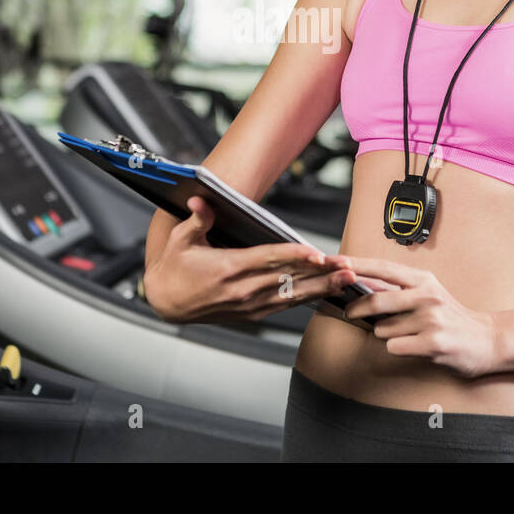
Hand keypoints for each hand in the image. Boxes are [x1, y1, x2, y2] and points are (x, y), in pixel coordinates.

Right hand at [144, 197, 358, 323]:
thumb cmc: (173, 267)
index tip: (316, 254)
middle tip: (348, 266)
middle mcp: (242, 290)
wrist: (165, 302)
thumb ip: (197, 220)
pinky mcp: (252, 313)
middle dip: (321, 273)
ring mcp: (249, 304)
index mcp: (227, 268)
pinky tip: (328, 291)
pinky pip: (285, 305)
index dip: (294, 256)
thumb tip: (201, 200)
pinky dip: (308, 297)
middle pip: (288, 279)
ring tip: (348, 280)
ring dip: (322, 288)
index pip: (267, 260)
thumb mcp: (179, 239)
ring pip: (292, 295)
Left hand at [340, 256, 498, 379]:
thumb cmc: (450, 316)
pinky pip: (395, 347)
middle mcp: (427, 295)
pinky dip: (398, 349)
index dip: (354, 265)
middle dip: (357, 308)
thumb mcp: (427, 293)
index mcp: (423, 280)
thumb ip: (397, 289)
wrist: (486, 340)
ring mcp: (431, 319)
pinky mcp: (433, 342)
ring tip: (405, 334)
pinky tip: (415, 346)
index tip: (332, 262)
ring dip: (385, 334)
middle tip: (350, 312)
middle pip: (376, 299)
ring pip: (383, 328)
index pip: (382, 268)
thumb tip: (360, 283)